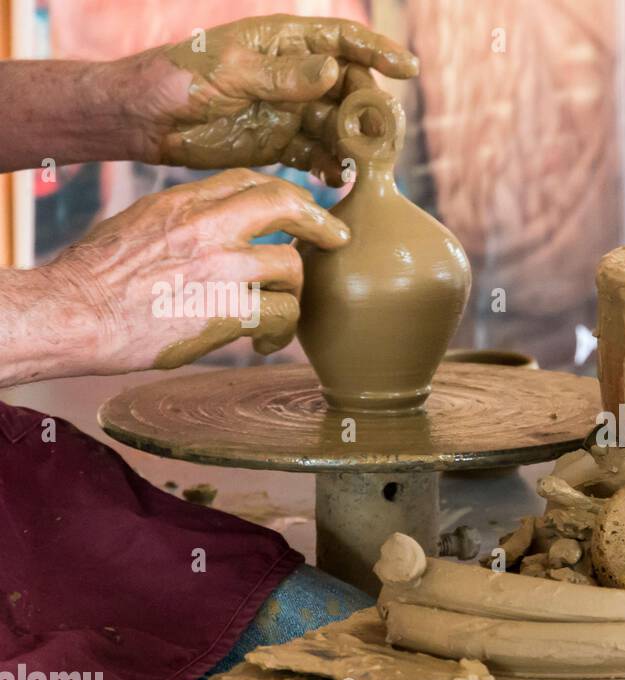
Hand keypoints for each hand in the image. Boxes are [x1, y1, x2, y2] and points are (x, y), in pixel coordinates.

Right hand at [43, 169, 349, 372]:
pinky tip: (266, 343)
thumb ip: (181, 220)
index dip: (284, 193)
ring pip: (291, 266)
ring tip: (282, 316)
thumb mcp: (136, 225)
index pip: (248, 179)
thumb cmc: (95, 278)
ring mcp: (220, 267)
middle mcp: (206, 226)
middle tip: (336, 240)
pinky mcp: (228, 311)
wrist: (75, 314)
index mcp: (182, 202)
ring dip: (295, 294)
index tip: (301, 209)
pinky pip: (281, 314)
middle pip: (285, 204)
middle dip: (319, 222)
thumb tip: (211, 227)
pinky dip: (281, 332)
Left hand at [119, 16, 417, 184]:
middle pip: (350, 87)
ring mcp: (289, 109)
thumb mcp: (230, 74)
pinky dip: (330, 165)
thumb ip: (282, 76)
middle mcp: (294, 75)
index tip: (409, 70)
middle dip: (369, 109)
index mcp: (283, 43)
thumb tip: (334, 72)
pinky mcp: (280, 142)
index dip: (378, 52)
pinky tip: (336, 178)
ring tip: (362, 164)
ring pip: (338, 124)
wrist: (143, 119)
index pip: (342, 40)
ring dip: (353, 143)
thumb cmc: (178, 79)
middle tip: (382, 135)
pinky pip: (317, 152)